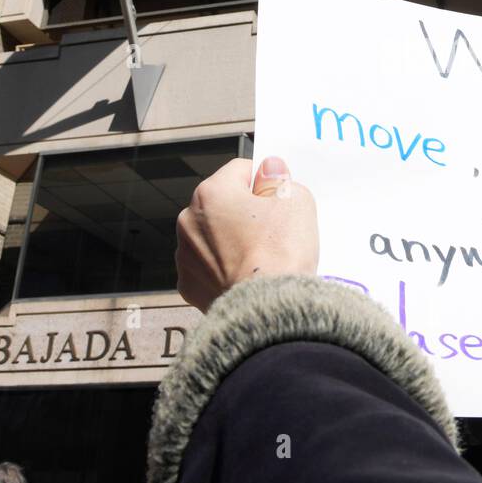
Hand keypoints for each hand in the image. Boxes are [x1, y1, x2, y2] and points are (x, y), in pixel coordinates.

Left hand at [175, 156, 318, 310]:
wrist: (267, 311)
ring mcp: (186, 255)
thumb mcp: (295, 201)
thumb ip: (279, 180)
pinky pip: (209, 267)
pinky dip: (225, 269)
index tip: (279, 198)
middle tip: (275, 231)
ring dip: (234, 240)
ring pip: (215, 236)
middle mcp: (189, 220)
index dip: (265, 181)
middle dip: (247, 212)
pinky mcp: (189, 285)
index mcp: (212, 193)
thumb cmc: (279, 255)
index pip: (241, 170)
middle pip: (224, 204)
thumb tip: (270, 170)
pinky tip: (248, 276)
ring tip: (262, 258)